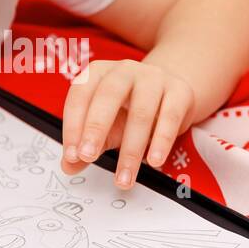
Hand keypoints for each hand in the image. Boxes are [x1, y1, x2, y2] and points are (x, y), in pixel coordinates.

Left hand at [59, 60, 194, 188]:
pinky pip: (170, 117)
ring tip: (124, 177)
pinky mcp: (179, 91)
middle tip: (88, 157)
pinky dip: (161, 141)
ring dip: (130, 149)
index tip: (72, 155)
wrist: (171, 93)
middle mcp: (124, 71)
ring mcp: (153, 78)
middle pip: (108, 96)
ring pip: (141, 112)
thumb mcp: (105, 126)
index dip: (73, 126)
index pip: (79, 96)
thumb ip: (85, 145)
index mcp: (98, 73)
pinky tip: (153, 161)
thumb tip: (69, 165)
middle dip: (96, 129)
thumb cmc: (131, 109)